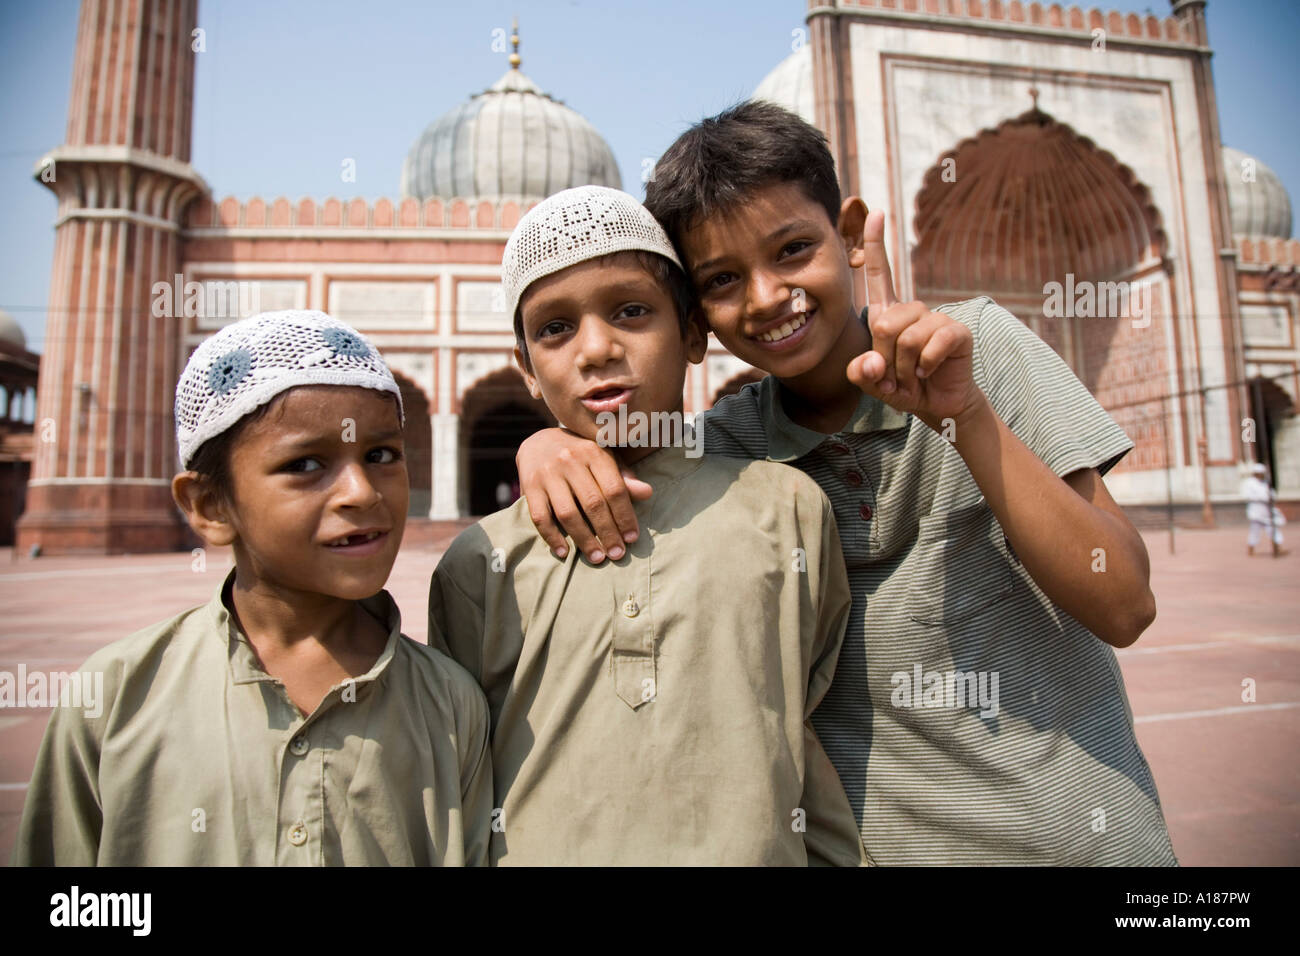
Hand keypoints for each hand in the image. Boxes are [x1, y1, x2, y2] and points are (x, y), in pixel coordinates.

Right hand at [515, 428, 652, 561]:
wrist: (537, 441)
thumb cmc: (579, 455)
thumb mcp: (603, 458)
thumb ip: (623, 477)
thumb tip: (648, 493)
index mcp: (594, 452)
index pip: (614, 489)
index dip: (625, 516)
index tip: (632, 538)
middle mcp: (570, 460)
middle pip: (593, 504)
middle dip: (607, 533)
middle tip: (617, 554)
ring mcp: (548, 474)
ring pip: (568, 513)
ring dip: (584, 540)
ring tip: (597, 558)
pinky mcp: (529, 486)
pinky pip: (540, 517)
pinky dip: (552, 537)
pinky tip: (564, 552)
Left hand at [846, 210, 984, 431]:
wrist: (938, 406)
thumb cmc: (904, 388)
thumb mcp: (874, 383)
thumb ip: (862, 373)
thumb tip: (873, 362)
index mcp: (889, 314)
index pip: (879, 274)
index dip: (874, 244)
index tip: (874, 211)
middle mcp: (912, 310)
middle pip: (884, 323)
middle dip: (885, 358)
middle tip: (896, 375)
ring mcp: (936, 318)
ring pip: (906, 337)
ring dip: (905, 367)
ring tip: (914, 375)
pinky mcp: (956, 331)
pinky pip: (932, 344)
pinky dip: (926, 365)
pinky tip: (930, 371)